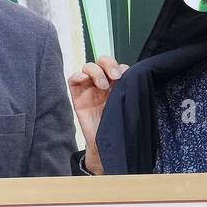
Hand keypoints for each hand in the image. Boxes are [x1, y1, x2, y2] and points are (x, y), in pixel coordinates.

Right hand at [67, 55, 126, 174]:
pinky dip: (78, 75)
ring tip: (103, 86)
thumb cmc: (116, 126)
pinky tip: (84, 80)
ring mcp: (89, 88)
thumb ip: (128, 92)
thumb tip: (133, 77)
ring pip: (89, 67)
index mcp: (117, 85)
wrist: (105, 145)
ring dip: (96, 72)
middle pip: (103, 61)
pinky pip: (74, 79)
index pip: (117, 66)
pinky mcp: (78, 96)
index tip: (128, 77)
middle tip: (116, 76)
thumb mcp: (126, 107)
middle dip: (109, 64)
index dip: (122, 67)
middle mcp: (103, 84)